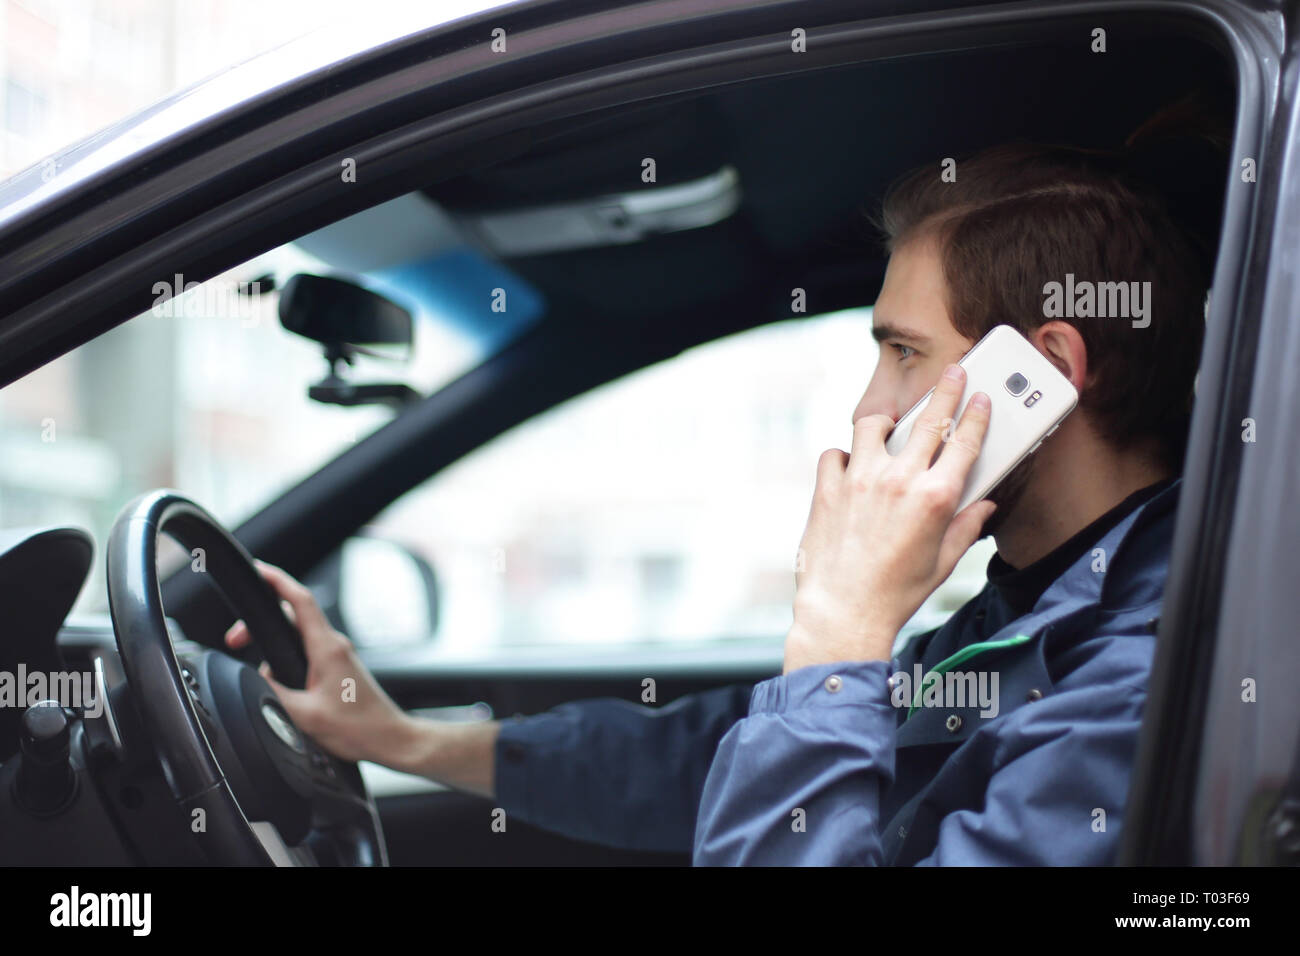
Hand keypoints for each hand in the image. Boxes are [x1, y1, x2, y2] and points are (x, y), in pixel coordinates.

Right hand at [225, 560, 419, 767]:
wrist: (390, 739)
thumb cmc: (359, 728)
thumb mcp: (306, 715)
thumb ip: (274, 693)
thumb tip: (255, 679)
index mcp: (327, 648)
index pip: (301, 601)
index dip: (277, 580)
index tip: (257, 569)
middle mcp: (334, 645)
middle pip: (293, 616)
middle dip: (261, 621)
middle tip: (235, 639)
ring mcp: (337, 655)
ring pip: (298, 635)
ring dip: (273, 643)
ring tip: (256, 666)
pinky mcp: (338, 668)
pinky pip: (306, 651)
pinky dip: (286, 656)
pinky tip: (277, 679)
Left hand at [786, 364, 995, 672]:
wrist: (845, 611)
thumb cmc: (897, 592)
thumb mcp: (943, 562)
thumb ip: (965, 527)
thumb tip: (983, 505)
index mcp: (936, 498)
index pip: (965, 442)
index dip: (976, 415)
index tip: (981, 397)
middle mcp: (900, 481)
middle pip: (929, 420)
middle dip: (946, 391)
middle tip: (953, 374)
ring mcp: (860, 480)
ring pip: (873, 426)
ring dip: (884, 423)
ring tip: (889, 428)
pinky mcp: (828, 489)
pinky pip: (834, 455)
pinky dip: (842, 458)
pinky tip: (849, 468)